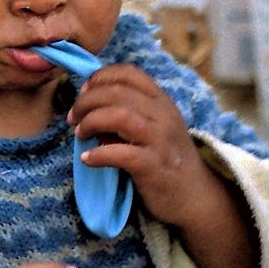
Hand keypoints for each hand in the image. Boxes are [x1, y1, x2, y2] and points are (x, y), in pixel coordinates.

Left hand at [67, 63, 216, 229]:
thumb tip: (88, 105)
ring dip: (91, 122)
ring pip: (119, 115)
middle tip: (73, 118)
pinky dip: (98, 154)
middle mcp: (163, 114)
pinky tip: (88, 159)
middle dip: (86, 101)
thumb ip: (130, 111)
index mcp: (161, 100)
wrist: (195, 195)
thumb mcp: (155, 126)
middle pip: (116, 92)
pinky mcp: (154, 166)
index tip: (84, 92)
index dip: (100, 77)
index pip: (129, 72)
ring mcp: (160, 139)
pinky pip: (120, 153)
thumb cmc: (166, 158)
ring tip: (80, 135)